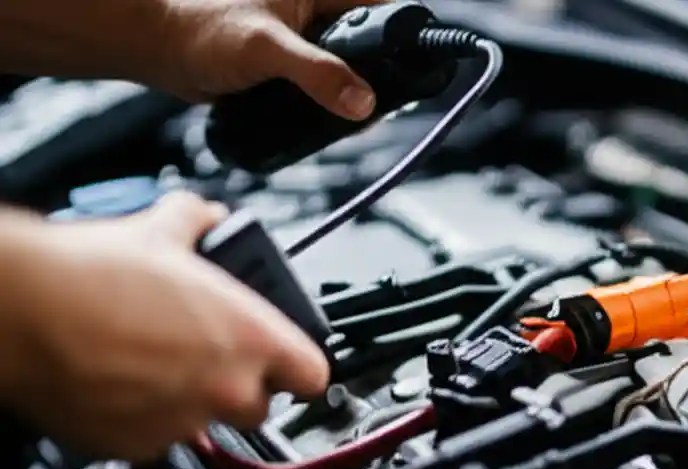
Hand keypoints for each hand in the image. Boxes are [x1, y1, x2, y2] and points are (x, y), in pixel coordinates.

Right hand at [0, 193, 329, 460]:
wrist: (20, 312)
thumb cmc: (90, 274)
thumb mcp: (161, 229)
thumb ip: (199, 223)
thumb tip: (204, 217)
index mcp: (252, 339)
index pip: (315, 375)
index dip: (299, 365)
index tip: (285, 359)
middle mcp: (227, 390)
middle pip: (261, 407)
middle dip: (240, 386)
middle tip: (206, 356)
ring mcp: (182, 425)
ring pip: (205, 426)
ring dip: (188, 403)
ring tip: (150, 365)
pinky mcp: (135, 451)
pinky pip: (155, 441)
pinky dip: (143, 420)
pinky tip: (117, 385)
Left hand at [157, 0, 382, 119]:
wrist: (160, 47)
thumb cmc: (201, 29)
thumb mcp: (267, 49)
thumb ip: (318, 74)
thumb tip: (363, 102)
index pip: (382, 11)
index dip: (400, 39)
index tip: (407, 72)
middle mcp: (319, 11)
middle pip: (372, 46)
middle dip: (375, 78)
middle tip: (370, 106)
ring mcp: (307, 39)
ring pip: (351, 70)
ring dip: (351, 96)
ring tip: (347, 117)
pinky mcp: (294, 64)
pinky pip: (326, 85)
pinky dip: (329, 104)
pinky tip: (324, 119)